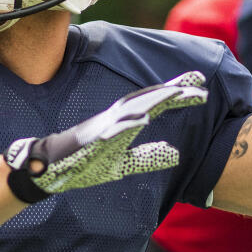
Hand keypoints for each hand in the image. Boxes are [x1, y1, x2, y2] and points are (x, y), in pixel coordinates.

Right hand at [3, 72, 208, 202]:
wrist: (50, 170)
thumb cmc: (86, 163)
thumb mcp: (124, 163)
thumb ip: (149, 156)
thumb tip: (176, 153)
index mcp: (124, 122)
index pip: (155, 104)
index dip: (177, 93)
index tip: (201, 82)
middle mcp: (116, 119)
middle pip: (148, 100)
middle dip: (172, 90)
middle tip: (199, 81)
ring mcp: (103, 129)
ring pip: (131, 110)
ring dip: (153, 100)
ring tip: (176, 93)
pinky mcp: (91, 143)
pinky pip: (110, 132)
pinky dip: (126, 124)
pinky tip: (143, 120)